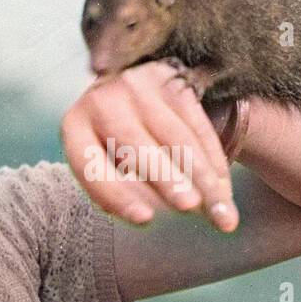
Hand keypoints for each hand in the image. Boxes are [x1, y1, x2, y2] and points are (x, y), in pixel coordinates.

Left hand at [60, 59, 238, 230]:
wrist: (127, 88)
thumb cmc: (110, 143)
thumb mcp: (100, 162)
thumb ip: (117, 188)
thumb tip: (149, 215)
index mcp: (75, 127)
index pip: (92, 166)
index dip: (118, 195)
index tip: (145, 220)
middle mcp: (104, 101)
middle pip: (136, 146)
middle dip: (167, 179)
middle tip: (189, 206)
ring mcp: (140, 86)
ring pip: (177, 139)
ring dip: (203, 179)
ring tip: (221, 213)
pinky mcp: (174, 81)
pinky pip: (199, 127)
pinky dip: (214, 161)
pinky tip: (224, 190)